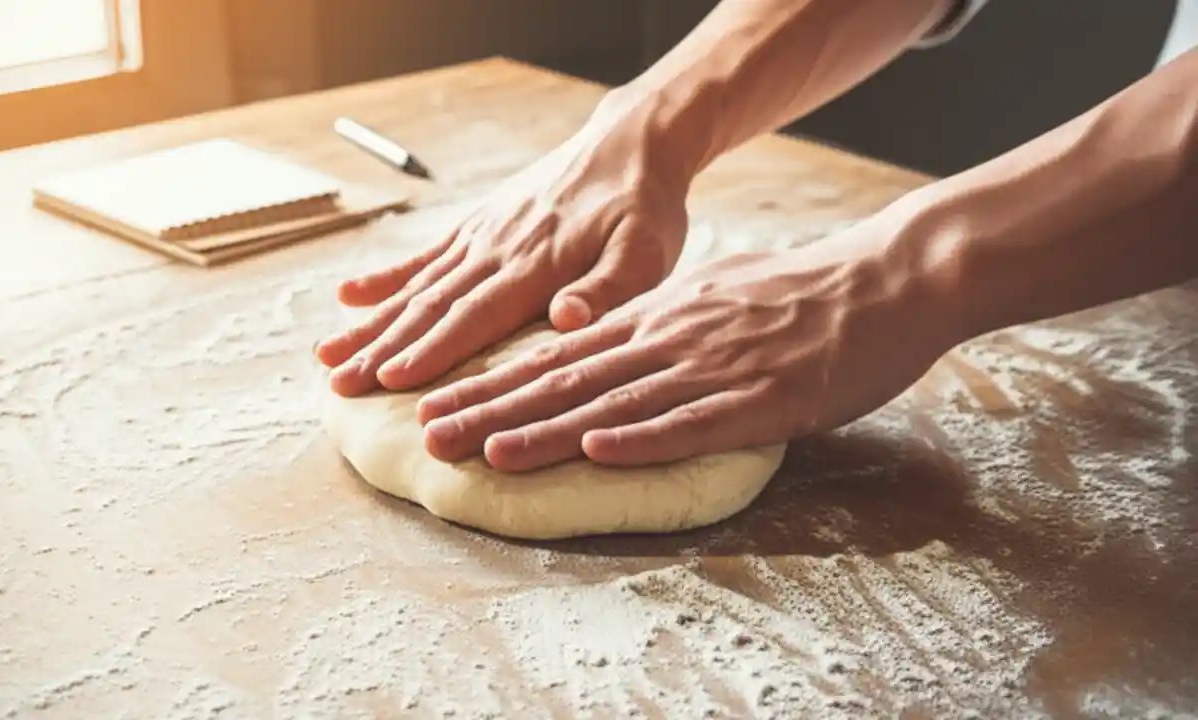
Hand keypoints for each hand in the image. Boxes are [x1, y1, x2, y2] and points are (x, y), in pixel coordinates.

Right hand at [316, 97, 692, 395]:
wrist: (628, 144)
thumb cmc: (644, 208)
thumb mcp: (646, 252)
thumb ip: (608, 288)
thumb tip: (566, 320)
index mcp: (536, 267)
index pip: (475, 316)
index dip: (432, 350)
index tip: (388, 380)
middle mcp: (496, 251)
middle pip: (431, 307)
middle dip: (382, 348)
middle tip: (339, 384)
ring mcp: (480, 237)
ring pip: (417, 287)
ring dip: (371, 322)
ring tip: (326, 354)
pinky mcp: (476, 226)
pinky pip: (424, 256)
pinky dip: (385, 277)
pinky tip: (347, 295)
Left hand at [415, 222, 959, 470]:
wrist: (885, 278)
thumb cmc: (801, 291)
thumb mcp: (714, 293)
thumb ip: (661, 322)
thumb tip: (614, 341)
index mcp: (655, 316)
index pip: (557, 355)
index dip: (493, 382)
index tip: (439, 403)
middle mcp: (668, 338)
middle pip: (565, 379)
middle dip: (492, 409)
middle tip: (431, 437)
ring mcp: (712, 368)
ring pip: (614, 403)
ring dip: (546, 430)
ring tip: (486, 451)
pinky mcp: (760, 399)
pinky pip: (692, 422)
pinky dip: (640, 437)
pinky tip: (596, 450)